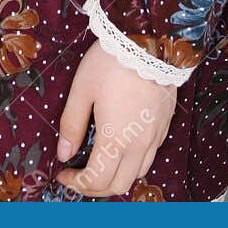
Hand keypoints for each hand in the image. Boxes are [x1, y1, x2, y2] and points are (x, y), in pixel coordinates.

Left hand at [55, 39, 176, 197]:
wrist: (151, 39)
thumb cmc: (111, 62)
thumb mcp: (82, 89)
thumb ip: (72, 124)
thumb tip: (63, 154)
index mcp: (115, 139)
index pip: (96, 180)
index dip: (76, 184)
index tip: (63, 173)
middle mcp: (138, 145)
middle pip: (119, 185)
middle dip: (95, 188)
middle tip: (78, 175)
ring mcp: (155, 137)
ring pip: (137, 174)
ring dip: (116, 177)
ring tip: (99, 163)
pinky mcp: (164, 126)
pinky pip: (149, 157)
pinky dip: (132, 163)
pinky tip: (120, 147)